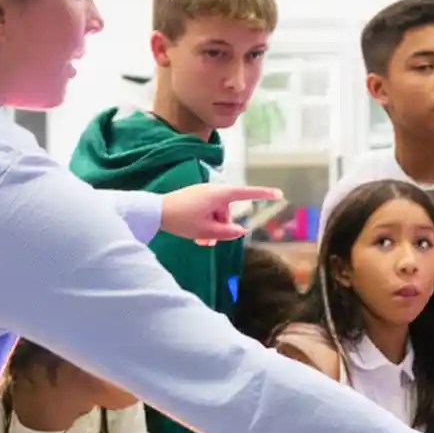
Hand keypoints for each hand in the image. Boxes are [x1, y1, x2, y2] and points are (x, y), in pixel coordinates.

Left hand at [159, 183, 282, 244]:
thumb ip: (227, 233)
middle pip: (228, 213)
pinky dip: (205, 224)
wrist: (154, 212)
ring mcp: (204, 193)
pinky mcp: (196, 198)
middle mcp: (214, 190)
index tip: (279, 194)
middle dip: (222, 228)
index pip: (247, 193)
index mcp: (220, 194)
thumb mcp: (206, 231)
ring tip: (199, 241)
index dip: (264, 194)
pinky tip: (196, 236)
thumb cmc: (181, 219)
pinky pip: (208, 212)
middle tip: (208, 241)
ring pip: (217, 215)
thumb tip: (241, 231)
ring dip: (212, 229)